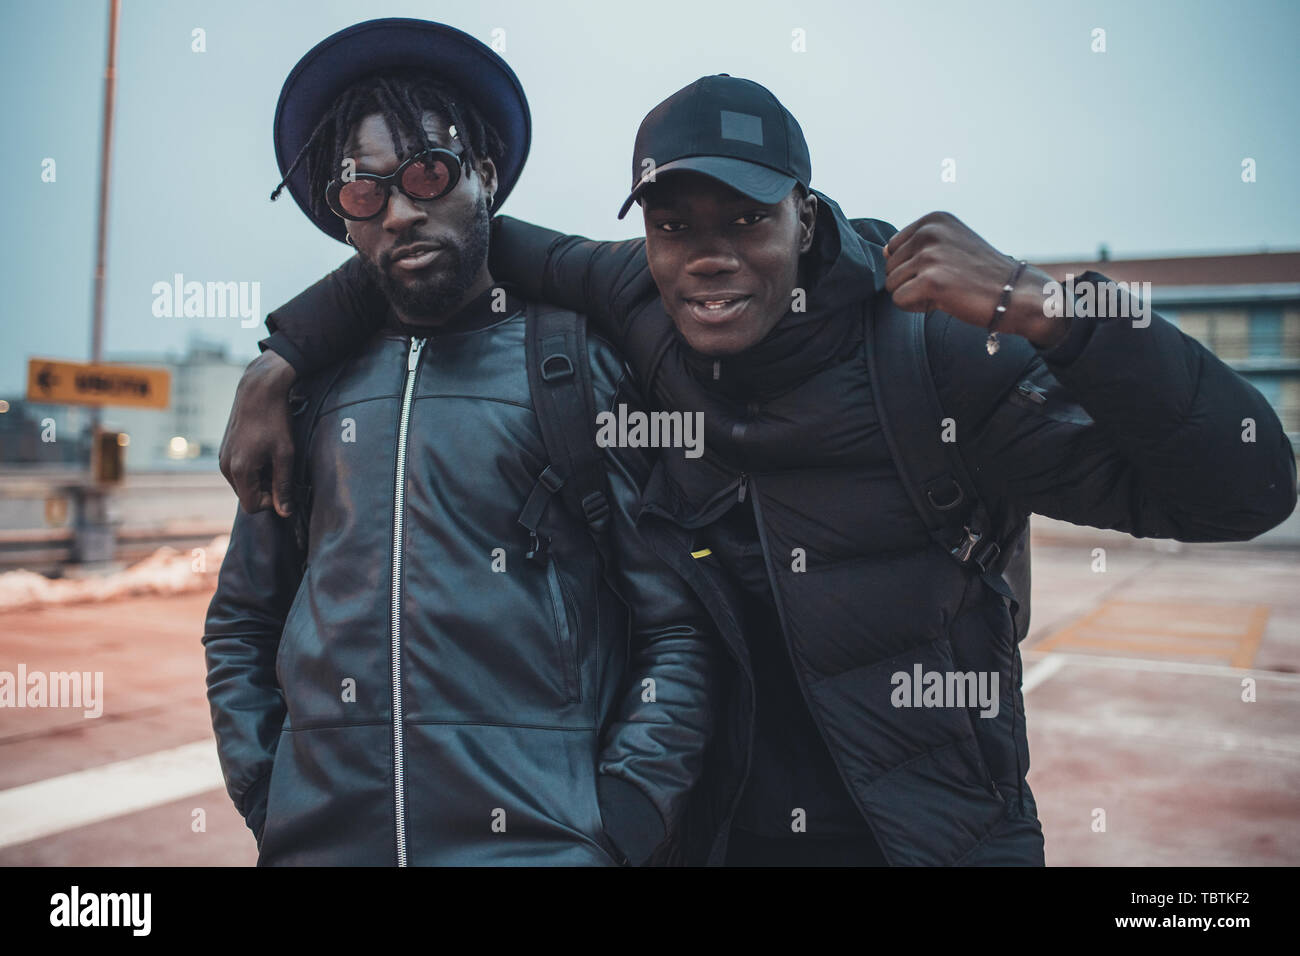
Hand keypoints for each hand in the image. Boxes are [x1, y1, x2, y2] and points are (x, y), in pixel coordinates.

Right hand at [218, 350, 296, 514]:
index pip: (252, 506)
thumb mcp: (285, 455)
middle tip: (282, 469)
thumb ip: (283, 486)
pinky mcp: (224, 450)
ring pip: (243, 484)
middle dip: (266, 490)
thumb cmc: (275, 421)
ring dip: (260, 479)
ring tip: (275, 458)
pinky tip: (265, 451)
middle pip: (247, 496)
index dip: (271, 503)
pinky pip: (238, 471)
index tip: (285, 487)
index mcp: (239, 470)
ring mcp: (222, 457)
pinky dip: (252, 469)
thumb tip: (284, 512)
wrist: (258, 390)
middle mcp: (225, 466)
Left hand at [882, 211, 1067, 348]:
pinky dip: (917, 307)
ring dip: (915, 295)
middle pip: (890, 268)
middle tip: (947, 282)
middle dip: (912, 281)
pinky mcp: (930, 280)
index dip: (912, 267)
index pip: (893, 248)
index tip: (943, 269)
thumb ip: (917, 244)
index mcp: (934, 219)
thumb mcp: (951, 244)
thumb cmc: (981, 274)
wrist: (1015, 293)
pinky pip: (899, 300)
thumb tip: (884, 252)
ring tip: (946, 290)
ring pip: (892, 285)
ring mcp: (930, 254)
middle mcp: (930, 231)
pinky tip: (943, 301)